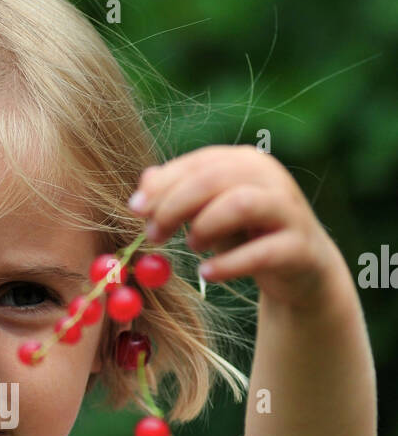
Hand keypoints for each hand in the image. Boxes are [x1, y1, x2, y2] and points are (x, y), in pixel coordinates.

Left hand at [129, 145, 343, 311]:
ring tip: (191, 246)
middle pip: (213, 179)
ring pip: (240, 204)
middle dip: (175, 206)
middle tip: (153, 234)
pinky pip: (262, 252)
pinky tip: (207, 273)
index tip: (135, 209)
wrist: (301, 269)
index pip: (198, 163)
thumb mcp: (208, 211)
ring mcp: (288, 211)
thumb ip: (178, 193)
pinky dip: (228, 264)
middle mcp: (270, 178)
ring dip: (204, 226)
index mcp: (245, 162)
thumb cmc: (248, 235)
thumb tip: (146, 181)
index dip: (163, 184)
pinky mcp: (299, 247)